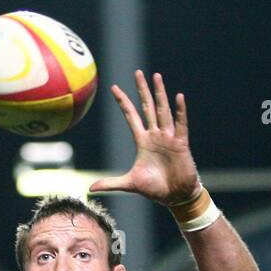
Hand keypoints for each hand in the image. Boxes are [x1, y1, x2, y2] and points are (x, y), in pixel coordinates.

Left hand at [88, 70, 199, 205]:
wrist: (175, 197)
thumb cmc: (155, 189)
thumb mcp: (129, 184)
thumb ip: (110, 184)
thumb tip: (89, 188)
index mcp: (142, 141)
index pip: (131, 116)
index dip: (123, 102)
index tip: (114, 88)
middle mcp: (155, 135)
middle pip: (147, 107)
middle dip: (142, 90)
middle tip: (138, 72)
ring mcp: (168, 138)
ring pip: (163, 110)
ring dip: (160, 94)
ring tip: (157, 76)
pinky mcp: (180, 143)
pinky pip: (180, 124)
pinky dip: (180, 111)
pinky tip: (179, 97)